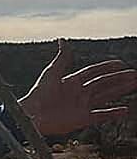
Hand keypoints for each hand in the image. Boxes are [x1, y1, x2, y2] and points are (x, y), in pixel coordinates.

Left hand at [18, 39, 136, 136]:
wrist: (32, 116)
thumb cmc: (39, 94)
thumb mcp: (51, 73)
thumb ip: (61, 58)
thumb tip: (62, 40)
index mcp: (71, 81)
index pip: (93, 72)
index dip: (107, 67)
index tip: (121, 63)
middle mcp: (79, 93)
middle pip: (103, 84)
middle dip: (119, 79)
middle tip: (135, 74)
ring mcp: (82, 106)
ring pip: (105, 96)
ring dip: (120, 91)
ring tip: (134, 84)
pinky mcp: (82, 119)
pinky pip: (101, 115)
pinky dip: (113, 113)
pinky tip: (125, 109)